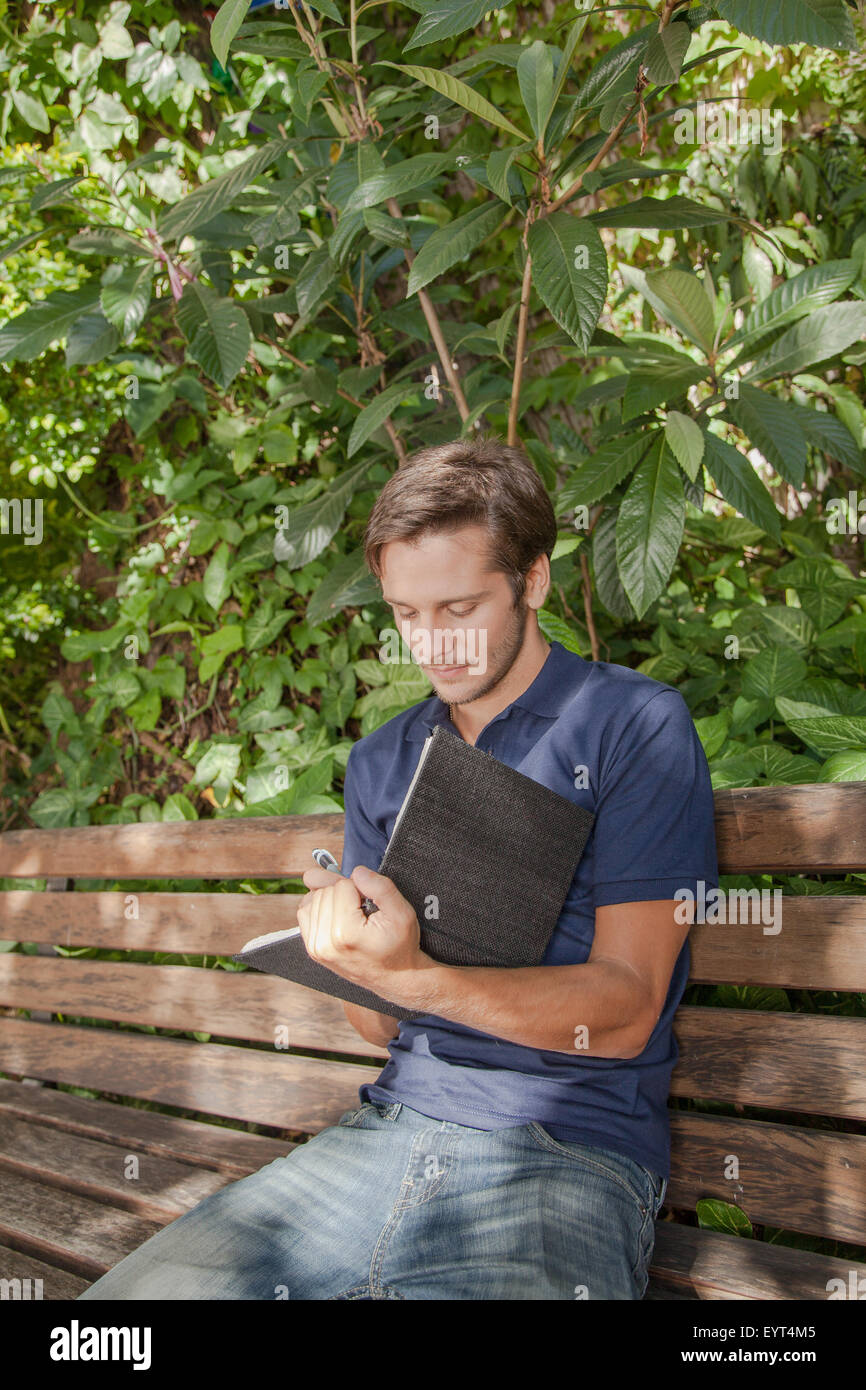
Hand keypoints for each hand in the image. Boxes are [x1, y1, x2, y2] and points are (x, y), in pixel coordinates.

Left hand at [296, 864, 429, 997]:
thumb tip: (356, 872)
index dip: (360, 889)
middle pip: (325, 891)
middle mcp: (325, 943)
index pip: (342, 885)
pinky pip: (304, 911)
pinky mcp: (311, 949)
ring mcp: (315, 948)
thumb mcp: (402, 913)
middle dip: (344, 893)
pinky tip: (337, 915)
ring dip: (331, 899)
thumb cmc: (399, 946)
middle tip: (363, 910)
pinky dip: (319, 907)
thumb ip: (380, 887)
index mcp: (346, 934)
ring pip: (312, 898)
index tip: (371, 905)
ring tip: (352, 914)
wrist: (395, 977)